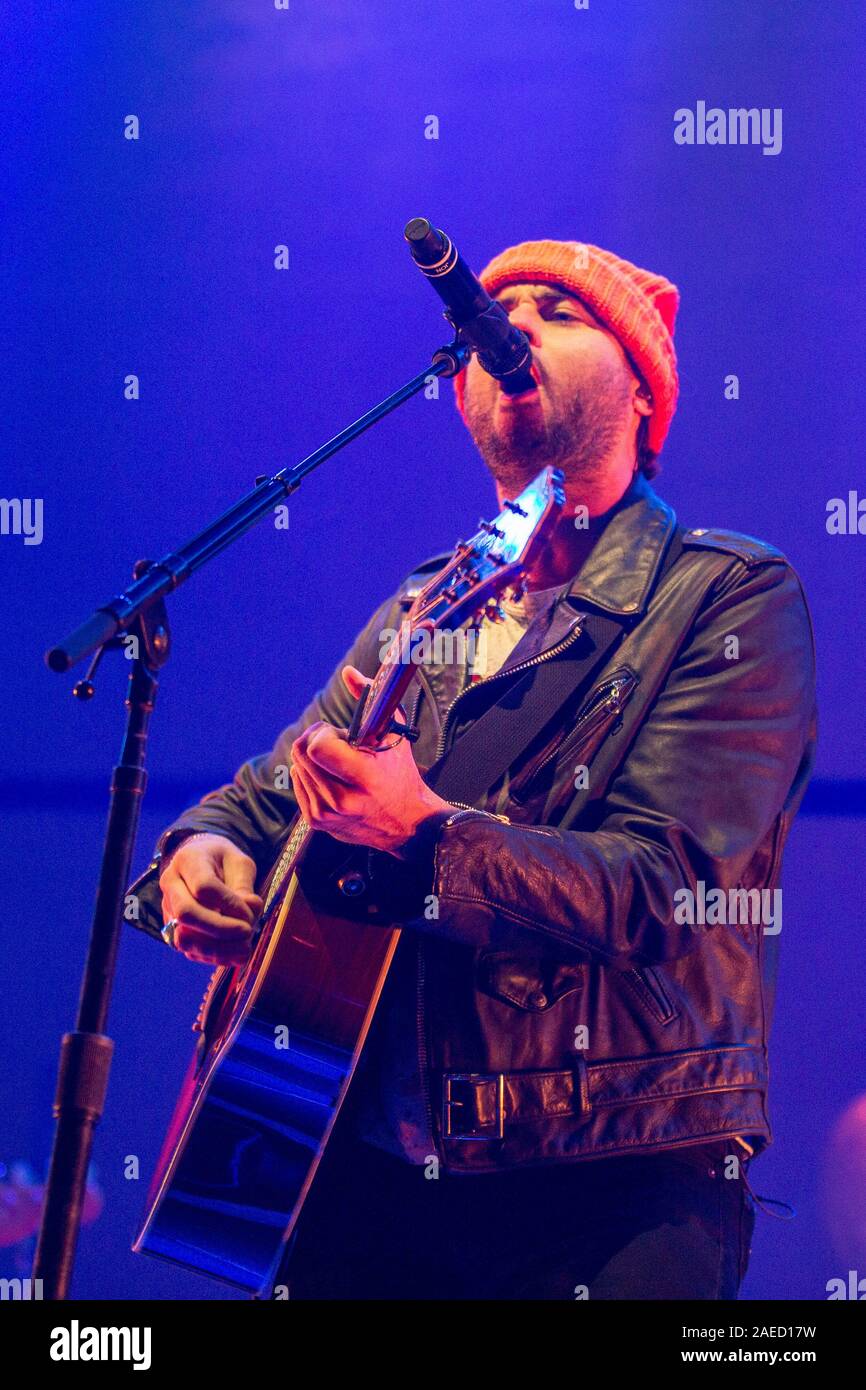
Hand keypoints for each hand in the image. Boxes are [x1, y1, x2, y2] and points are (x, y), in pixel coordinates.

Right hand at [159, 833, 262, 965]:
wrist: (201, 862)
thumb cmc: (223, 861)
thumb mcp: (239, 862)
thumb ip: (244, 885)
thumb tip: (250, 909)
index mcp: (188, 860)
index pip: (203, 887)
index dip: (229, 904)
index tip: (251, 912)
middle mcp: (171, 885)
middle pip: (186, 913)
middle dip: (220, 928)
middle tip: (247, 931)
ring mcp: (168, 909)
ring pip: (183, 938)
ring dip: (218, 949)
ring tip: (245, 948)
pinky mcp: (173, 930)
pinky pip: (189, 950)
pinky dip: (215, 956)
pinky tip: (237, 954)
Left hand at [289, 666, 451, 855]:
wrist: (407, 823)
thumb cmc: (400, 773)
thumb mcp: (394, 734)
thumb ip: (372, 698)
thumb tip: (348, 672)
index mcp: (364, 777)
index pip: (318, 748)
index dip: (323, 733)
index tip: (340, 733)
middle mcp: (342, 799)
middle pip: (301, 753)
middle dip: (316, 739)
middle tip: (337, 741)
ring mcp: (327, 813)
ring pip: (297, 766)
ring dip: (315, 756)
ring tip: (340, 762)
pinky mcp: (317, 821)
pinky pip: (298, 781)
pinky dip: (310, 772)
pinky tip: (332, 775)